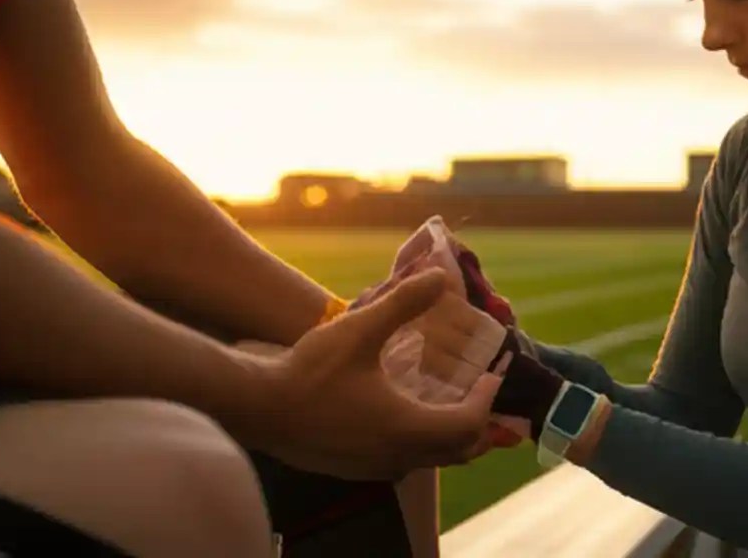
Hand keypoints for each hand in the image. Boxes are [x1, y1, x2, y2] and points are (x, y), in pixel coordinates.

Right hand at [234, 269, 509, 480]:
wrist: (257, 408)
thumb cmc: (310, 371)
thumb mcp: (359, 330)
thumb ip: (403, 303)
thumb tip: (439, 276)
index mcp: (406, 427)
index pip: (468, 423)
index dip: (486, 399)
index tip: (490, 375)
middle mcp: (397, 456)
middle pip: (457, 451)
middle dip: (478, 426)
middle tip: (482, 395)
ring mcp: (374, 468)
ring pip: (430, 460)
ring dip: (450, 437)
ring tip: (451, 404)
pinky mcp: (354, 470)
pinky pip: (404, 463)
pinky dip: (421, 445)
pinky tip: (407, 418)